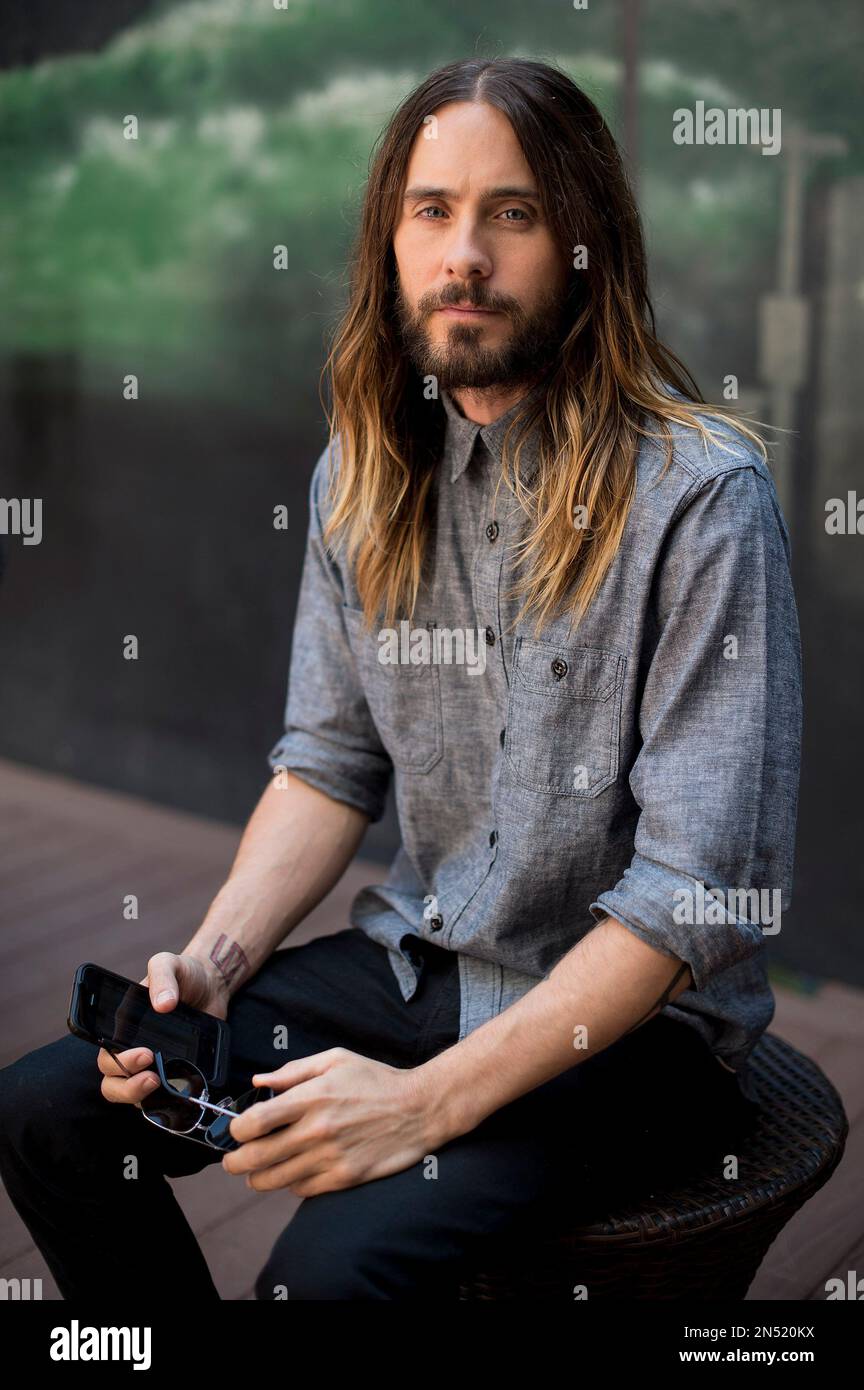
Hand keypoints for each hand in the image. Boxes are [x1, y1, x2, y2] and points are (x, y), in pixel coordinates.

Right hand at [97, 951, 229, 1105]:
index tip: (144, 1055)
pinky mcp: (172, 1072)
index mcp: (123, 1025)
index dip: (117, 1062)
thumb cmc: (185, 973)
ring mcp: (151, 1063)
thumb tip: (162, 1004)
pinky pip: (159, 1097)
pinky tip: (178, 1092)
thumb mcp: (170, 964)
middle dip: (127, 1085)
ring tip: (162, 1083)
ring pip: (130, 1094)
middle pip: (112, 1080)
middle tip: (152, 1075)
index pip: (105, 1053)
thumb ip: (162, 976)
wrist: (212, 984)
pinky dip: (164, 1101)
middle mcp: (131, 1047)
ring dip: (140, 1096)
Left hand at [221, 1047, 442, 1197]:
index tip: (235, 1131)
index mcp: (311, 1097)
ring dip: (258, 1177)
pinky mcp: (344, 1178)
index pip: (255, 1122)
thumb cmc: (376, 1080)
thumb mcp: (336, 1059)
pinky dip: (291, 1184)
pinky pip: (301, 1190)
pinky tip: (295, 1171)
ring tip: (257, 1170)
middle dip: (235, 1162)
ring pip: (273, 1180)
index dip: (236, 1130)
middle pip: (256, 1158)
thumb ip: (293, 1071)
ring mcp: (330, 1157)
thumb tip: (259, 1082)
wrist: (419, 1108)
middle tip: (233, 1160)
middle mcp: (317, 1130)